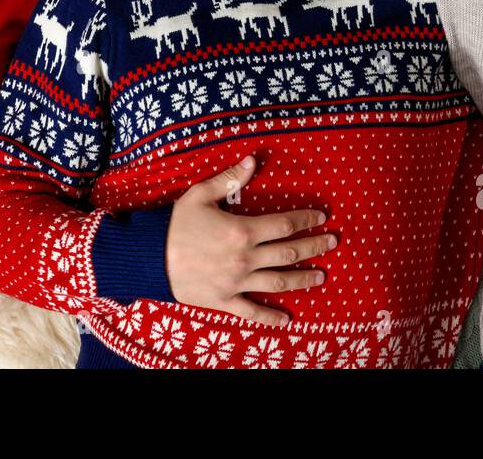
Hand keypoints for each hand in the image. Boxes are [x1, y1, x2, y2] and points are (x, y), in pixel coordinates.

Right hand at [165, 155, 335, 325]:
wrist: (149, 258)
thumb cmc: (175, 224)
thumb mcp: (200, 194)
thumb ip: (229, 178)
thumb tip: (252, 161)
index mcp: (242, 231)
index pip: (284, 224)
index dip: (305, 220)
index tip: (321, 218)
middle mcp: (245, 258)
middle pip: (289, 253)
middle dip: (314, 247)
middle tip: (333, 243)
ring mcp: (237, 282)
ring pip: (279, 282)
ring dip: (303, 279)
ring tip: (321, 277)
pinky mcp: (225, 300)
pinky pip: (252, 312)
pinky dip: (270, 318)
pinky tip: (287, 320)